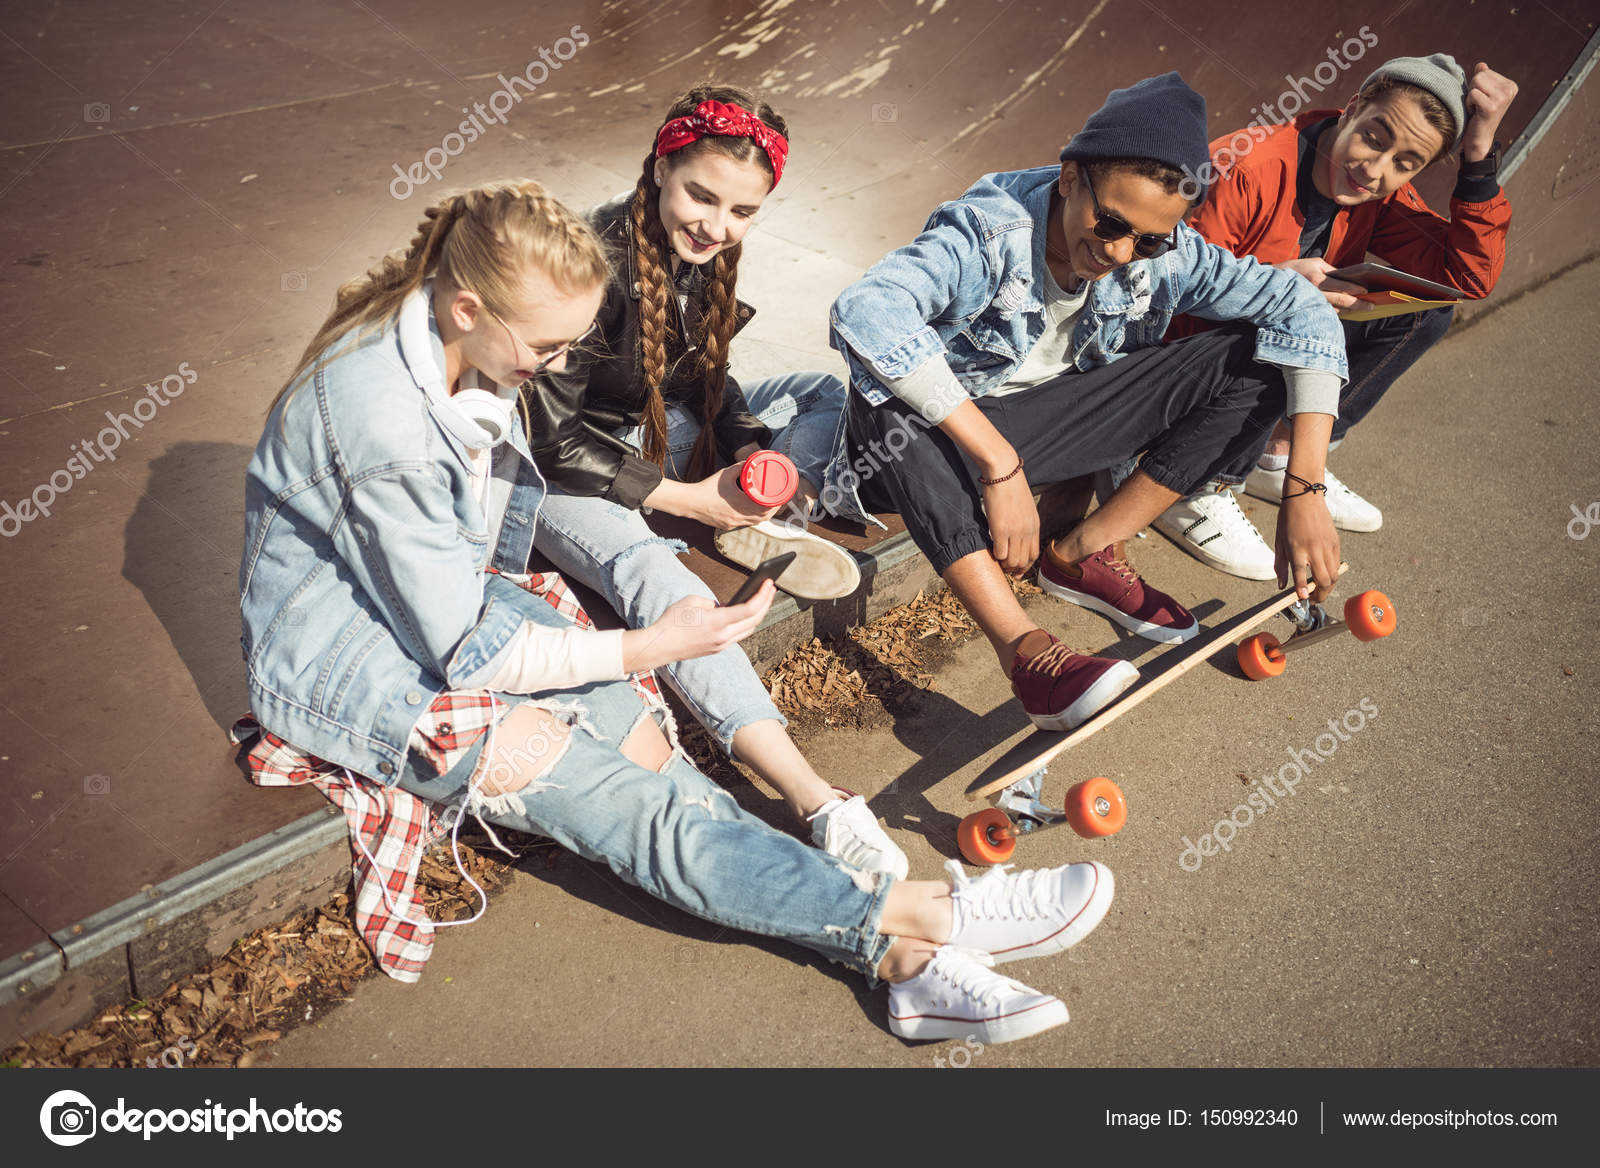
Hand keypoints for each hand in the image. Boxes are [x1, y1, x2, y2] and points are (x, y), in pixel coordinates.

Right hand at [621, 584, 774, 673]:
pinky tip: (746, 613)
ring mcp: (721, 645)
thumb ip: (713, 603)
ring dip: (758, 614)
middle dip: (766, 603)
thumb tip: (723, 608)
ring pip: (748, 629)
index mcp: (718, 622)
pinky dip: (746, 623)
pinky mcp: (717, 649)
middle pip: (754, 620)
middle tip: (771, 588)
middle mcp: (723, 636)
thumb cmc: (672, 621)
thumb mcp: (692, 601)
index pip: (749, 609)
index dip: (762, 595)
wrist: (659, 646)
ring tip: (763, 599)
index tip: (769, 583)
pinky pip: (738, 635)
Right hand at [692, 464, 779, 530]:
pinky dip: (751, 518)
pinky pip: (744, 524)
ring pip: (754, 522)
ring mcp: (733, 523)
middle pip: (763, 518)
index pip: (765, 509)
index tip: (782, 498)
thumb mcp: (726, 474)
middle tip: (778, 502)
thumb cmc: (707, 488)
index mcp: (741, 504)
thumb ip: (741, 467)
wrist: (690, 502)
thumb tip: (752, 461)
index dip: (776, 505)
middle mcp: (739, 516)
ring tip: (768, 507)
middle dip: (772, 511)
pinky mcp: (727, 526)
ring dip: (762, 516)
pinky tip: (753, 512)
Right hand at [982, 470, 1039, 573]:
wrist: (1003, 470)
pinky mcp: (1000, 529)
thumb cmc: (1010, 485)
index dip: (1024, 565)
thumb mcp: (1024, 505)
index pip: (1033, 555)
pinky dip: (996, 556)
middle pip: (1023, 561)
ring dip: (1004, 564)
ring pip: (1013, 561)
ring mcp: (1015, 531)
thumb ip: (1023, 520)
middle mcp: (1027, 530)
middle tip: (1003, 568)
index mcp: (1035, 525)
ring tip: (997, 560)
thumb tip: (1016, 530)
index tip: (1016, 570)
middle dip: (1014, 569)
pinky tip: (991, 551)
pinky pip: (1000, 553)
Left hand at [1274, 491, 1340, 602]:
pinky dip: (1332, 574)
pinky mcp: (1336, 542)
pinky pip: (1337, 564)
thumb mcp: (1279, 543)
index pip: (1300, 573)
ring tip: (1319, 591)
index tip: (1303, 599)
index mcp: (1296, 548)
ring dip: (1328, 587)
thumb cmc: (1288, 520)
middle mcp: (1314, 549)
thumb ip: (1280, 566)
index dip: (1303, 589)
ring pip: (1334, 575)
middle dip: (1320, 595)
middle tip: (1313, 600)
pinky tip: (1325, 576)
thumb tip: (1281, 586)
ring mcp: (1327, 546)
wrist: (1305, 499)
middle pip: (1324, 579)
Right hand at [1275, 258, 1365, 309]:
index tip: (1366, 291)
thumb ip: (1332, 271)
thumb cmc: (1295, 269)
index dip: (1357, 290)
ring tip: (1360, 309)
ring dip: (1349, 310)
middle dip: (1359, 305)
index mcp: (1318, 280)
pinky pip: (1325, 314)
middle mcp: (1315, 294)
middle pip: (1342, 302)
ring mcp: (1311, 305)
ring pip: (1335, 311)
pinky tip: (1344, 311)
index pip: (1343, 286)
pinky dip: (1337, 313)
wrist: (1272, 283)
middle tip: (1371, 306)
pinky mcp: (1307, 312)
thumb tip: (1348, 277)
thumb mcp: (1314, 263)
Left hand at [1461, 62, 1517, 163]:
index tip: (1482, 100)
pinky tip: (1475, 113)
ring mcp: (1502, 98)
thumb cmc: (1478, 115)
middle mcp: (1509, 90)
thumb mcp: (1483, 94)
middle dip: (1473, 90)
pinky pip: (1472, 94)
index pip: (1484, 72)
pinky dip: (1469, 104)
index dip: (1477, 86)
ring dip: (1470, 97)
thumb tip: (1481, 64)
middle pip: (1479, 76)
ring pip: (1475, 83)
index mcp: (1510, 85)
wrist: (1479, 138)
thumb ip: (1483, 78)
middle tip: (1477, 105)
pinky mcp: (1491, 107)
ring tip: (1476, 108)